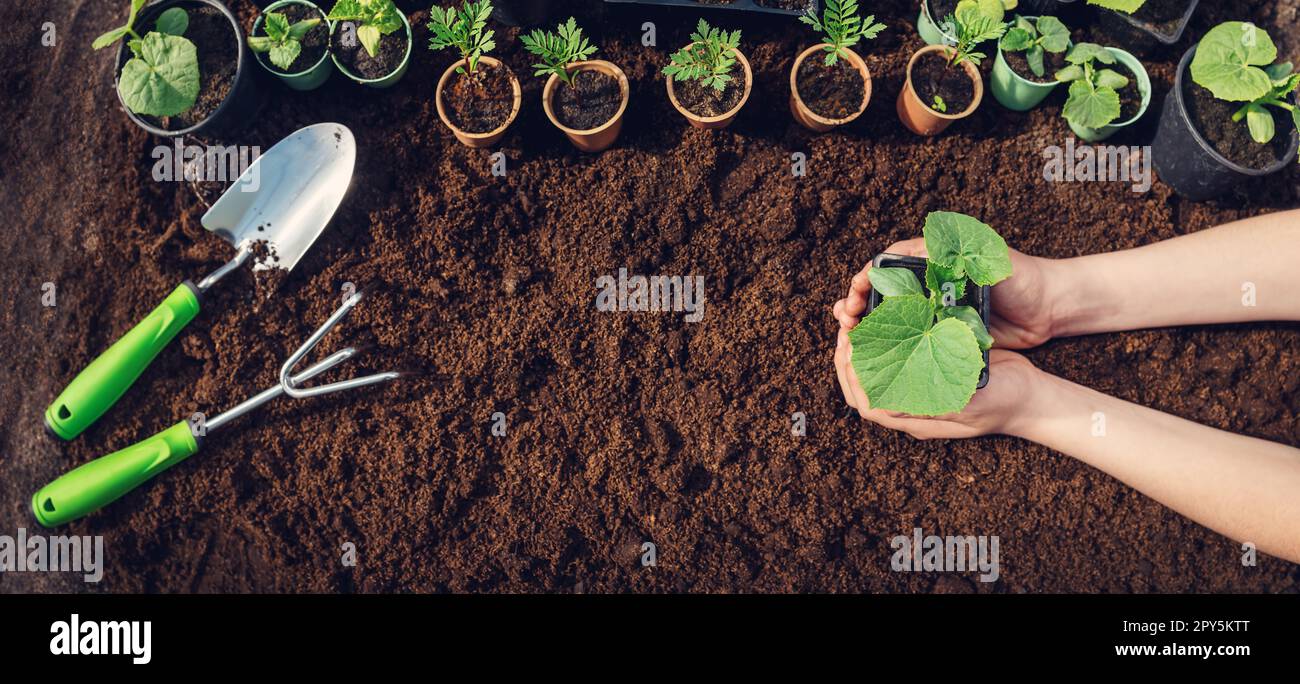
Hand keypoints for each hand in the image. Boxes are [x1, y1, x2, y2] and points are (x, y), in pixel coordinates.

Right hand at [832, 238, 1056, 349]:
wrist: (1050, 307)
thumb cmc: (1021, 276)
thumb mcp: (986, 257)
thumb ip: (954, 253)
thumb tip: (915, 253)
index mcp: (932, 258)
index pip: (885, 265)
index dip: (864, 280)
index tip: (855, 296)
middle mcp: (928, 281)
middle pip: (880, 291)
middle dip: (859, 305)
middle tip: (847, 322)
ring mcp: (935, 306)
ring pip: (892, 316)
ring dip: (871, 327)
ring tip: (853, 340)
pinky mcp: (945, 329)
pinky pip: (912, 336)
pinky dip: (895, 344)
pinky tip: (882, 356)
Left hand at [834, 331, 1045, 438]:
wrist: (1031, 396)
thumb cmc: (1005, 402)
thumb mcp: (971, 405)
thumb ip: (934, 408)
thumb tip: (891, 408)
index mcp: (917, 418)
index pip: (869, 405)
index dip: (853, 379)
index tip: (849, 351)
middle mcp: (912, 406)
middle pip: (864, 390)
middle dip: (848, 362)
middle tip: (846, 332)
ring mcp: (921, 388)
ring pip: (877, 374)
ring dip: (861, 351)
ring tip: (856, 324)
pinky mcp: (931, 369)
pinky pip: (897, 360)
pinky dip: (884, 343)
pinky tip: (883, 323)